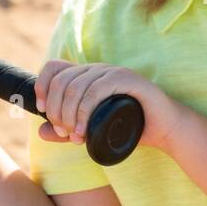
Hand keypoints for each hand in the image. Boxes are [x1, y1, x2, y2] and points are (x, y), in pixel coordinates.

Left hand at [35, 60, 184, 152]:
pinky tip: (83, 130)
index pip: (54, 68)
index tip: (42, 111)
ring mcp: (113, 72)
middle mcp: (98, 69)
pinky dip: (84, 112)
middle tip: (63, 134)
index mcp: (87, 75)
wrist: (165, 129)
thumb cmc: (130, 127)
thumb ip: (67, 131)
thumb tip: (41, 132)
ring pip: (76, 86)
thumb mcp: (92, 130)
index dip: (42, 86)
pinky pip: (96, 90)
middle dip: (55, 110)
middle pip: (61, 81)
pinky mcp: (128, 79)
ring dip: (68, 115)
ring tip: (74, 137)